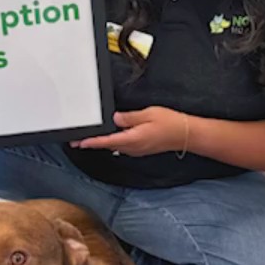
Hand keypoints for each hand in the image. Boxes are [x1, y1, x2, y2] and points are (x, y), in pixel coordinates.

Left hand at [73, 107, 188, 156]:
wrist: (186, 135)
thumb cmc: (170, 123)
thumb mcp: (148, 114)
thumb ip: (129, 117)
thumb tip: (115, 118)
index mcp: (132, 139)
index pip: (106, 141)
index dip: (91, 142)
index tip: (78, 142)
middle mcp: (132, 148)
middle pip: (108, 145)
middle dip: (93, 142)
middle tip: (78, 140)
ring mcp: (137, 150)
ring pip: (115, 146)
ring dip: (103, 143)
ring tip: (91, 137)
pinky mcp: (141, 149)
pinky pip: (124, 146)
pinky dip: (114, 142)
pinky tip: (113, 136)